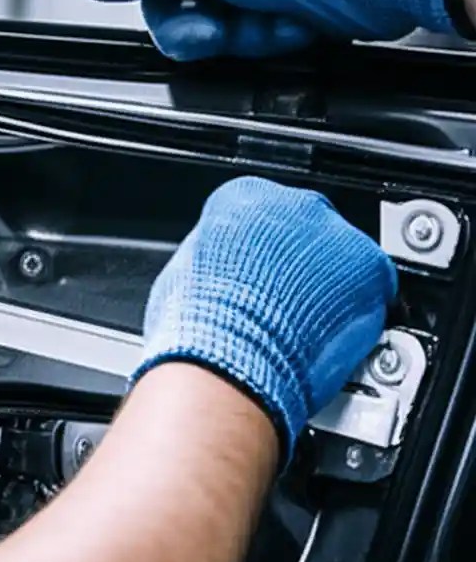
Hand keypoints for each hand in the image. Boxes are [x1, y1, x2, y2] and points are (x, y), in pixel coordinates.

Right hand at [78, 0, 460, 60]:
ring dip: (253, 35)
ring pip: (227, 26)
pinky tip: (304, 24)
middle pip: (187, 6)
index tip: (197, 22)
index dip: (170, 10)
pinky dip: (282, 37)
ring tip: (285, 19)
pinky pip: (265, 33)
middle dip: (216, 28)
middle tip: (234, 28)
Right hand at [135, 177, 396, 459]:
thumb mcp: (187, 277)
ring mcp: (335, 235)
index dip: (262, 248)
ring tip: (310, 329)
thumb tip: (220, 270)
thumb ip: (216, 259)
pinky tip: (331, 338)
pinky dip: (358, 313)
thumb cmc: (199, 328)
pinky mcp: (370, 269)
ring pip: (344, 257)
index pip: (260, 210)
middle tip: (289, 302)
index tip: (261, 272)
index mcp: (242, 197)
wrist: (229, 364)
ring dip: (332, 289)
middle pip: (308, 227)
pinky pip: (374, 288)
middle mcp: (292, 204)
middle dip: (303, 264)